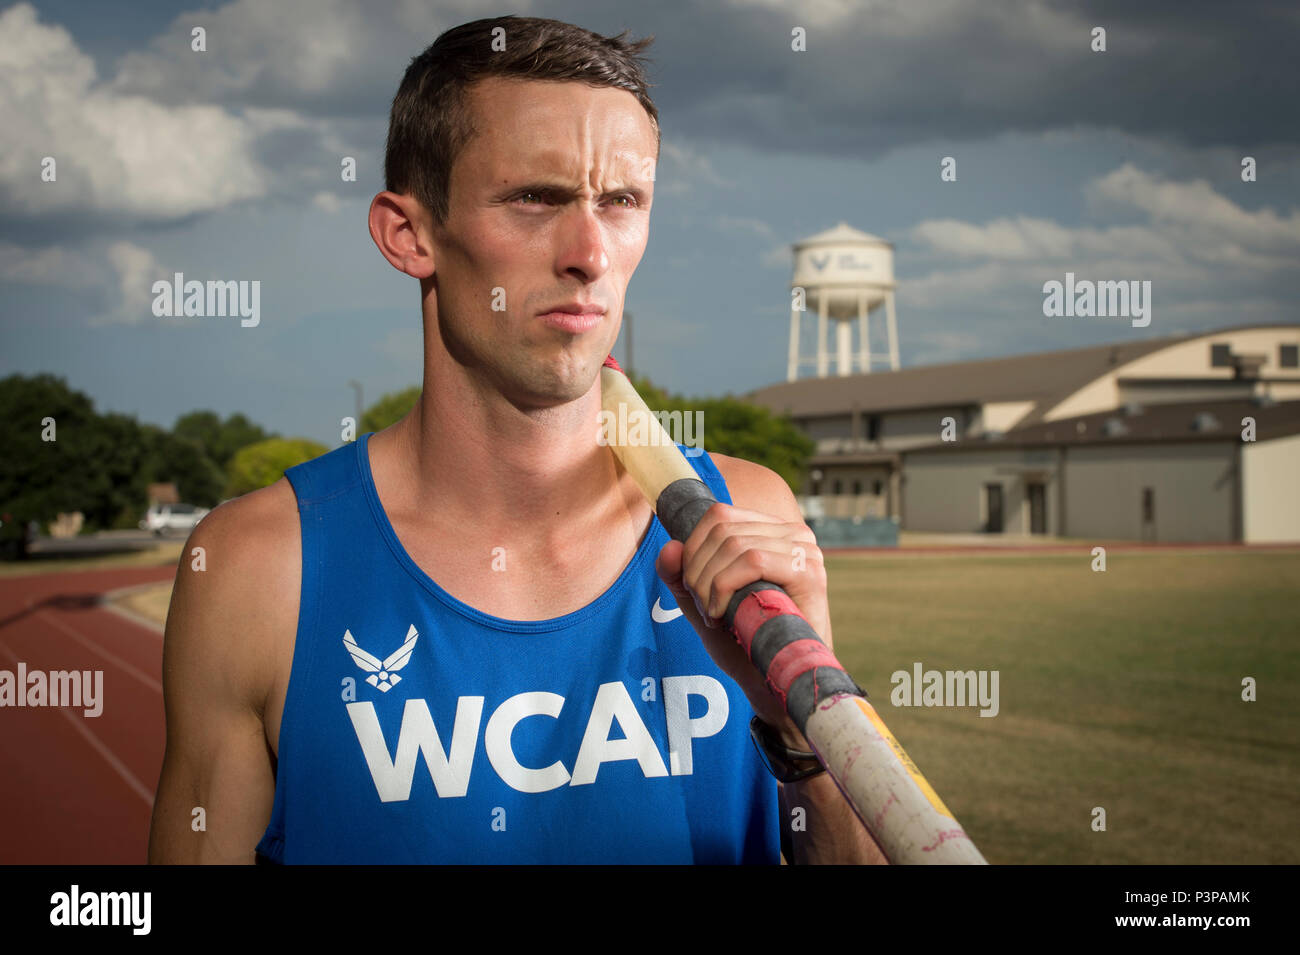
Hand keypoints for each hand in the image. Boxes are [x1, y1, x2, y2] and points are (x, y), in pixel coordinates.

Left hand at [654, 501, 830, 747]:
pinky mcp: (809, 571)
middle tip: (703, 609)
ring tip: (713, 616)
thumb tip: (669, 546)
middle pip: (722, 529)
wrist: (775, 683)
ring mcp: (805, 550)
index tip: (693, 589)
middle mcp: (794, 533)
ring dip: (709, 584)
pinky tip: (721, 615)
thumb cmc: (744, 642)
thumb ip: (680, 576)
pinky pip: (753, 560)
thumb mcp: (702, 604)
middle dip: (698, 572)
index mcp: (772, 531)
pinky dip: (725, 588)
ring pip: (734, 544)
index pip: (719, 515)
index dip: (693, 548)